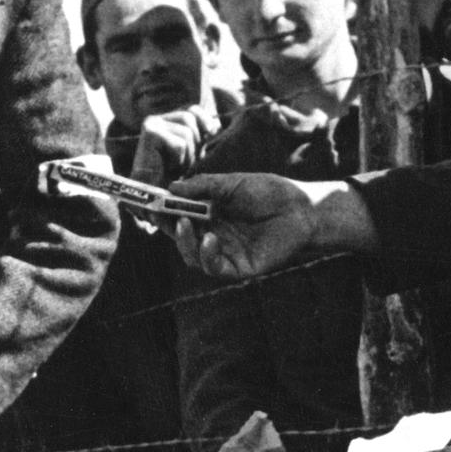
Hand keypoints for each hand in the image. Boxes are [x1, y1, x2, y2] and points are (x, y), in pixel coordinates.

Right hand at [129, 107, 220, 185]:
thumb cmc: (171, 175)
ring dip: (187, 154)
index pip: (192, 110)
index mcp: (165, 121)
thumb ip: (200, 136)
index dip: (205, 119)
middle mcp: (156, 119)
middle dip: (195, 143)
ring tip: (177, 167)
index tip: (212, 133)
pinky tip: (168, 168)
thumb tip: (216, 125)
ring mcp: (151, 125)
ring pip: (186, 133)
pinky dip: (179, 159)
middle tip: (185, 162)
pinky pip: (179, 144)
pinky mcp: (150, 134)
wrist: (151, 192)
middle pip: (189, 119)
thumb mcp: (190, 151)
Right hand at [170, 174, 373, 278]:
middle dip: (166, 227)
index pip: (179, 216)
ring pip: (193, 257)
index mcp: (211, 216)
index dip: (162, 212)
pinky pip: (214, 268)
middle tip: (158, 214)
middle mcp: (215, 236)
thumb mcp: (232, 183)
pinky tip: (210, 239)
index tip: (147, 202)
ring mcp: (226, 253)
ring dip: (184, 242)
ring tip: (186, 224)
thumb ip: (203, 187)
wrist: (303, 208)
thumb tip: (171, 188)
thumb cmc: (270, 193)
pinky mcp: (240, 268)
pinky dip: (206, 255)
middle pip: (181, 239)